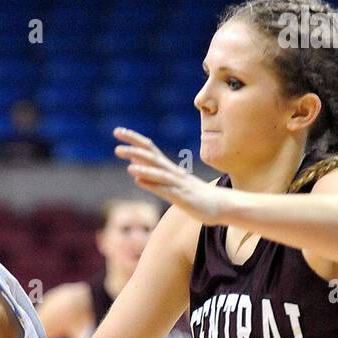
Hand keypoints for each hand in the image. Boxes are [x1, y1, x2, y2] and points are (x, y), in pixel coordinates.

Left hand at [114, 127, 228, 224]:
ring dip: (142, 166)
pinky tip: (138, 179)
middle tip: (116, 142)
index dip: (134, 139)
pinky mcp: (181, 197)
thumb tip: (137, 176)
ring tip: (125, 160)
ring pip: (157, 171)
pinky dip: (151, 183)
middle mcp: (172, 172)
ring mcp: (177, 184)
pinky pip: (164, 189)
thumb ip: (154, 180)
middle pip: (151, 156)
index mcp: (169, 169)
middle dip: (134, 149)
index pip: (149, 149)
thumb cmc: (195, 197)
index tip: (118, 131)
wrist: (220, 205)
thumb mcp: (171, 187)